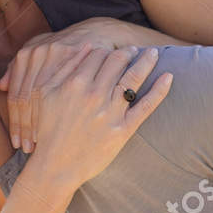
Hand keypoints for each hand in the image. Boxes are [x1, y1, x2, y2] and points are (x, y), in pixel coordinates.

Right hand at [20, 46, 172, 190]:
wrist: (55, 166)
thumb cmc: (47, 129)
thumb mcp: (44, 94)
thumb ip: (64, 69)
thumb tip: (85, 46)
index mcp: (74, 83)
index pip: (97, 54)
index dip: (106, 50)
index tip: (112, 50)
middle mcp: (94, 94)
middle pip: (117, 61)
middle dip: (128, 52)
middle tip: (135, 50)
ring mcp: (110, 112)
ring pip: (134, 77)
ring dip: (146, 61)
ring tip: (153, 54)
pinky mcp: (123, 129)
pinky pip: (146, 105)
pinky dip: (159, 89)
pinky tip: (168, 77)